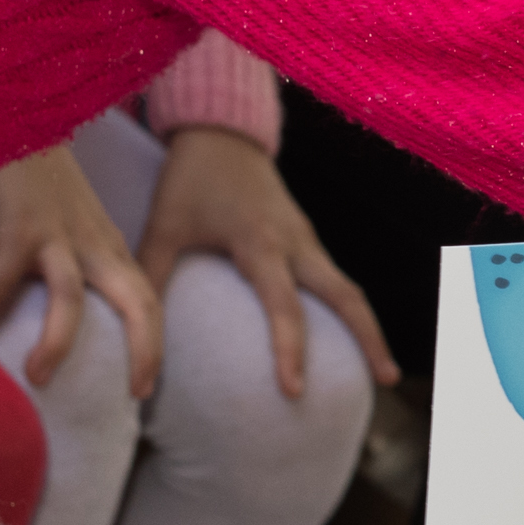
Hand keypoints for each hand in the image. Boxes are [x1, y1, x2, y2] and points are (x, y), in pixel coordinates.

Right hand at [0, 143, 164, 401]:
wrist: (15, 120)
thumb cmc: (37, 184)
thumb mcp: (71, 227)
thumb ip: (70, 267)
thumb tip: (52, 328)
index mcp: (109, 249)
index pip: (147, 300)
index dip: (154, 345)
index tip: (144, 390)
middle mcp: (94, 245)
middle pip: (138, 300)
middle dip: (147, 349)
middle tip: (135, 395)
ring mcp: (57, 236)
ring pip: (71, 298)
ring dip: (58, 343)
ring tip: (39, 379)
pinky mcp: (17, 229)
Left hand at [133, 125, 396, 399]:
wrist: (220, 133)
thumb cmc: (189, 182)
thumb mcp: (162, 229)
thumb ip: (150, 283)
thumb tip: (137, 343)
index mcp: (259, 242)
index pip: (283, 304)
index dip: (290, 348)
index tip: (294, 391)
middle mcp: (295, 242)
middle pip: (346, 295)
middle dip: (370, 338)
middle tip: (386, 383)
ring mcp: (307, 239)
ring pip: (348, 288)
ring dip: (368, 327)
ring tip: (381, 373)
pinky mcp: (307, 240)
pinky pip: (335, 280)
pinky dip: (348, 311)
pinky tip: (347, 342)